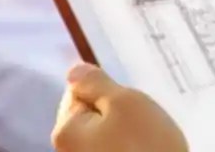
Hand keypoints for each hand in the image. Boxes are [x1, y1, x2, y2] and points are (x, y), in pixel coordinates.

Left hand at [52, 63, 187, 151]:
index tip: (129, 104)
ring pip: (107, 136)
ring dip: (129, 134)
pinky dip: (133, 149)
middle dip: (118, 114)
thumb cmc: (146, 148)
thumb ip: (98, 83)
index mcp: (66, 129)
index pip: (79, 92)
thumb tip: (74, 71)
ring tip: (148, 142)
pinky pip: (117, 150)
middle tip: (141, 123)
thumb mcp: (126, 103)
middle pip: (91, 116)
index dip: (107, 92)